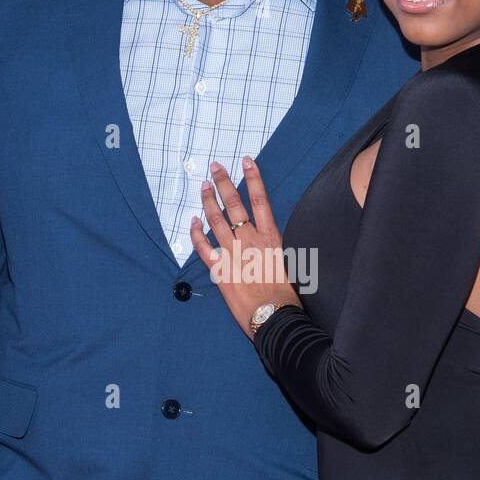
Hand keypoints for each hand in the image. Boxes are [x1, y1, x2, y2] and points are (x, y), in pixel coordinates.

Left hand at [189, 157, 301, 337]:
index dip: (253, 178)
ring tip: (203, 186)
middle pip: (234, 205)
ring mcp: (233, 254)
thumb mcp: (288, 265)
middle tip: (216, 167)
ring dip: (208, 201)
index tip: (246, 162)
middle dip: (224, 182)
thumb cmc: (286, 296)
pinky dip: (195, 233)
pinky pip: (203, 247)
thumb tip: (268, 243)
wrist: (273, 317)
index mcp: (271, 238)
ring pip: (216, 220)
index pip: (261, 200)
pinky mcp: (220, 270)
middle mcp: (250, 241)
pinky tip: (192, 221)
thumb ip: (273, 251)